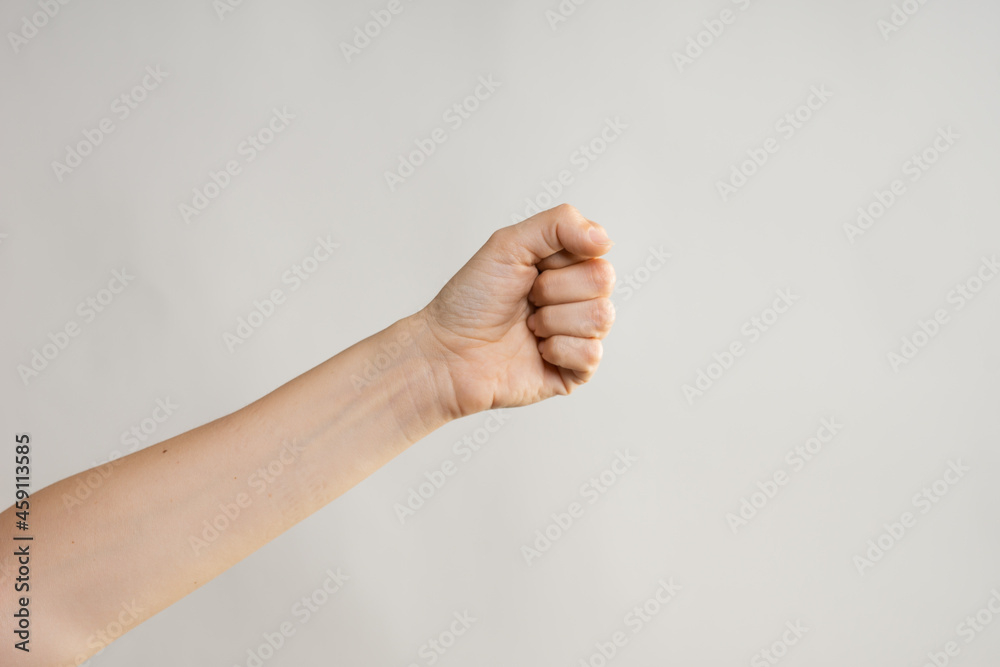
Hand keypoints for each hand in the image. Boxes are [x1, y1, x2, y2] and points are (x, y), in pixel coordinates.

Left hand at [414, 204, 615, 418]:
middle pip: (603, 280)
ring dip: (553, 320)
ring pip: (601, 316)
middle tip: (526, 300)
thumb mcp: (508, 244)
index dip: (558, 261)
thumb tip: (604, 238)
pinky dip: (557, 349)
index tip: (529, 270)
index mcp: (564, 266)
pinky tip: (536, 351)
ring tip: (528, 326)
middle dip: (553, 290)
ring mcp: (578, 335)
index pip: (595, 251)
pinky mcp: (575, 371)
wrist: (447, 351)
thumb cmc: (471, 301)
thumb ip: (558, 225)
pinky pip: (592, 353)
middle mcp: (576, 299)